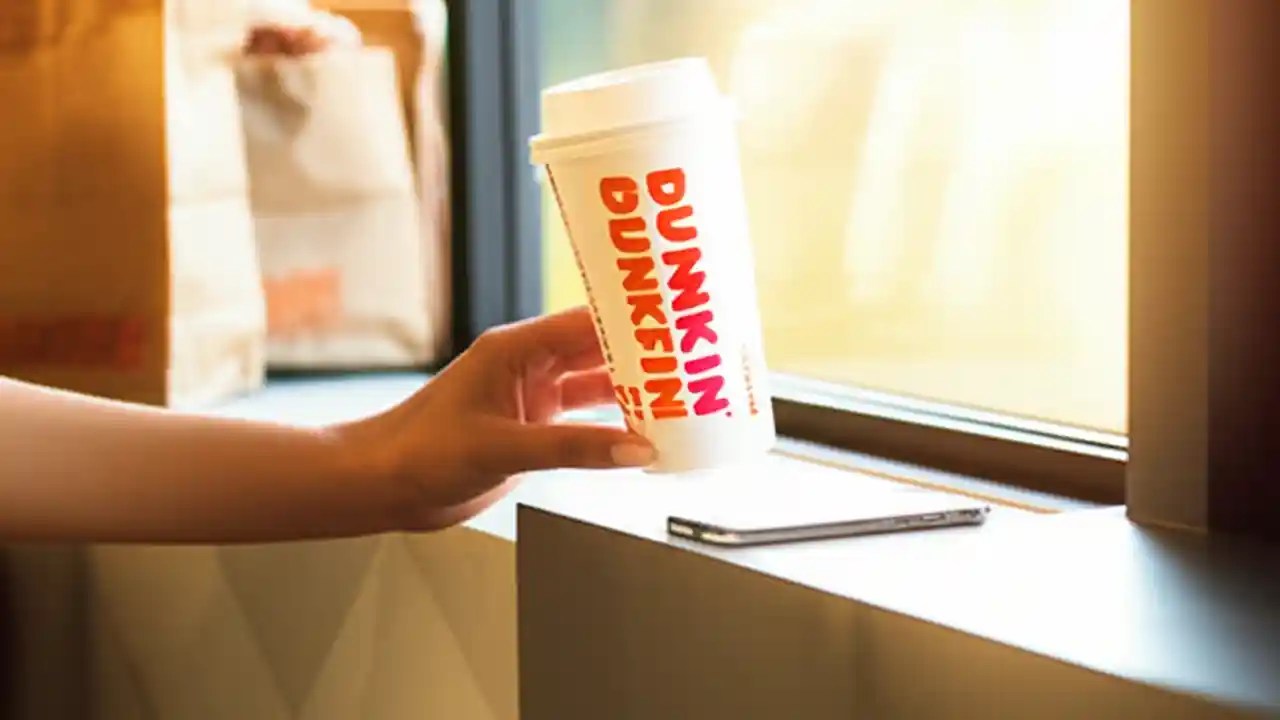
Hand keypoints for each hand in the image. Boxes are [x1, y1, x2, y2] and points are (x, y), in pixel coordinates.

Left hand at [339, 307, 653, 530]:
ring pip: (595, 387)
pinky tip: (642, 434)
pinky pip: (584, 422)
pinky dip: (613, 427)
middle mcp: (528, 366)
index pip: (588, 323)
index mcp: (516, 348)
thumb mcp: (503, 446)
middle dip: (644, 356)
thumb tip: (637, 449)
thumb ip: (573, 447)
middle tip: (692, 360)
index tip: (676, 321)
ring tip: (680, 397)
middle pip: (599, 351)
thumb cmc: (420, 450)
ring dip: (633, 393)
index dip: (634, 321)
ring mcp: (531, 397)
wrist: (383, 485)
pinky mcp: (531, 429)